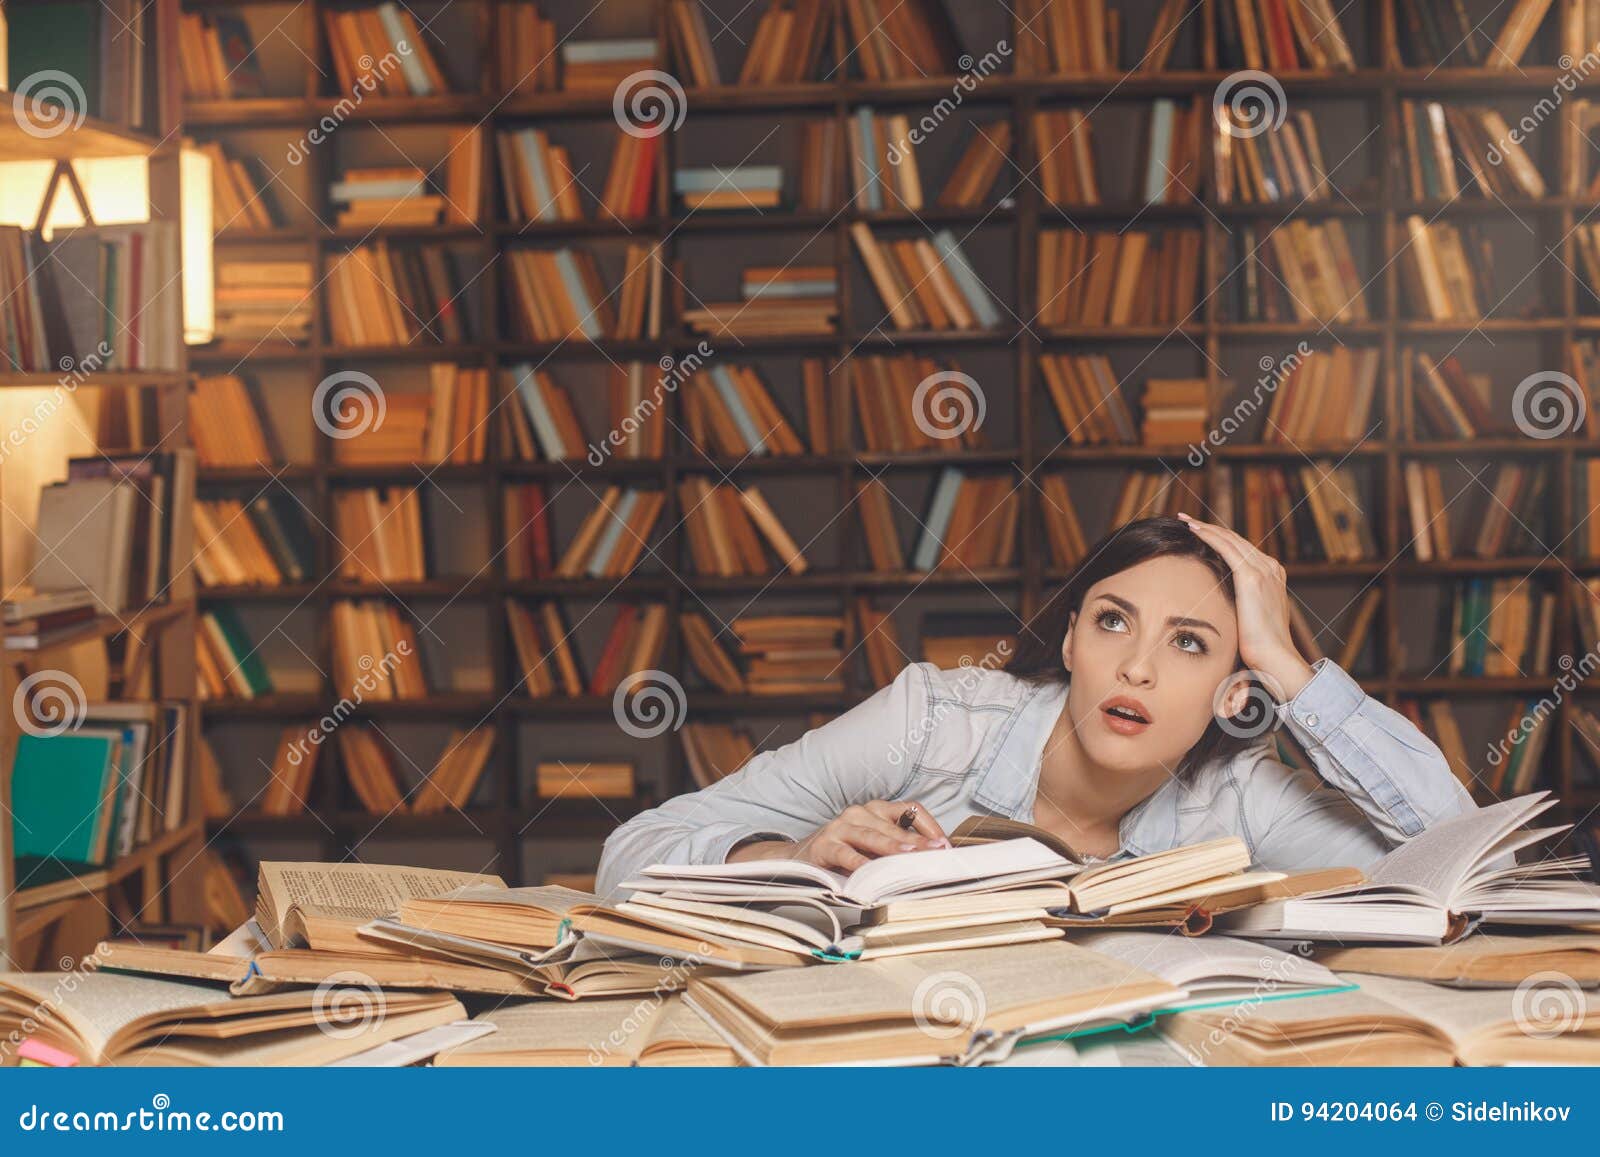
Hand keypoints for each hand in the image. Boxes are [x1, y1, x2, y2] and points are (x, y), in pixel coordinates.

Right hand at [727, 802, 949, 871]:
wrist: (800, 858)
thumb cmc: (844, 852)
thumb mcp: (873, 847)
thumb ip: (896, 849)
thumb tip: (932, 861)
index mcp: (877, 810)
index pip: (911, 810)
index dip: (931, 826)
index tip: (946, 845)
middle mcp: (860, 812)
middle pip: (895, 826)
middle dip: (918, 841)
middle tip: (937, 853)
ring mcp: (841, 826)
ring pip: (872, 836)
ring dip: (893, 847)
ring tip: (910, 856)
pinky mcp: (825, 844)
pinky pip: (846, 854)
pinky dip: (859, 864)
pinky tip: (870, 873)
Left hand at [1177, 513, 1313, 700]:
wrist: (1275, 658)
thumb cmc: (1260, 647)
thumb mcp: (1252, 618)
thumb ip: (1241, 605)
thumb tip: (1221, 607)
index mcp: (1272, 575)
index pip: (1241, 549)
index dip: (1219, 537)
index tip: (1198, 532)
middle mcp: (1270, 568)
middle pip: (1235, 539)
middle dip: (1209, 527)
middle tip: (1186, 520)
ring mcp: (1263, 571)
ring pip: (1229, 539)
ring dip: (1205, 527)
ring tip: (1185, 520)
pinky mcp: (1251, 577)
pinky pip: (1226, 548)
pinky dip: (1209, 536)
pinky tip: (1193, 530)